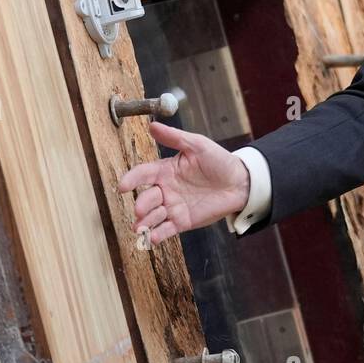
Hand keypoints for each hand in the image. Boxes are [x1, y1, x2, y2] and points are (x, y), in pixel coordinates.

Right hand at [117, 122, 250, 245]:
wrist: (240, 182)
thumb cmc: (218, 160)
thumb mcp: (197, 145)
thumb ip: (175, 138)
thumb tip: (153, 125)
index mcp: (165, 171)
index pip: (143, 174)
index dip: (132, 179)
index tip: (123, 186)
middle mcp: (165, 190)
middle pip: (146, 198)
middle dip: (141, 205)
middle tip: (139, 209)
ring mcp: (173, 207)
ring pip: (152, 216)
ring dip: (145, 222)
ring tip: (140, 228)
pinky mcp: (183, 221)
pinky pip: (166, 229)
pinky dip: (158, 234)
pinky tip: (152, 237)